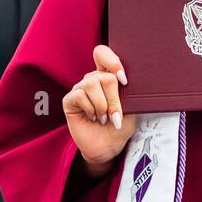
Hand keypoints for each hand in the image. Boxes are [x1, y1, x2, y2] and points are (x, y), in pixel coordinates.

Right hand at [63, 44, 137, 175]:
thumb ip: (130, 93)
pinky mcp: (70, 100)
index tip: (124, 80)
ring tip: (104, 118)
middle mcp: (93, 80)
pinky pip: (79, 95)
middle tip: (115, 115)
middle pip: (103, 75)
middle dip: (113, 98)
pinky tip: (93, 117)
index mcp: (108, 77)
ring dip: (102, 104)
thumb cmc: (120, 127)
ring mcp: (80, 89)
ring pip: (91, 83)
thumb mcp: (132, 109)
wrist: (107, 148)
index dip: (112, 61)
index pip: (103, 54)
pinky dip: (90, 108)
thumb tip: (127, 80)